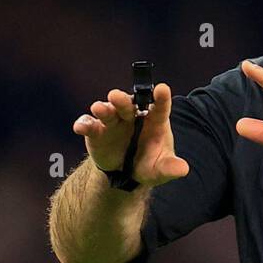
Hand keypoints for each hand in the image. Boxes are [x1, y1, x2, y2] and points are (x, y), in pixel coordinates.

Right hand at [72, 83, 188, 187]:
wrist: (126, 174)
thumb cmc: (149, 164)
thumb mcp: (160, 169)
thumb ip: (170, 167)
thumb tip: (182, 169)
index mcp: (154, 121)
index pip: (160, 107)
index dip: (161, 97)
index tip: (162, 89)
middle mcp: (133, 116)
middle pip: (129, 104)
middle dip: (122, 100)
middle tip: (116, 96)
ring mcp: (114, 121)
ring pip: (108, 110)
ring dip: (103, 108)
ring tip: (98, 109)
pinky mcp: (97, 130)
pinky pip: (89, 124)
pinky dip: (84, 124)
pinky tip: (80, 127)